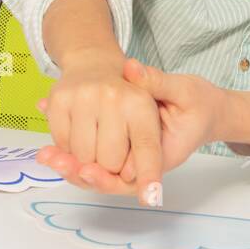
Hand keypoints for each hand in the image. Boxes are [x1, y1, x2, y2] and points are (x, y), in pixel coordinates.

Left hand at [37, 58, 223, 201]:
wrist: (202, 112)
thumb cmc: (197, 103)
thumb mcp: (183, 89)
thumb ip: (156, 82)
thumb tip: (131, 69)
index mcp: (163, 154)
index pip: (133, 175)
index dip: (107, 176)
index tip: (86, 172)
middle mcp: (144, 164)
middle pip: (108, 180)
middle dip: (82, 173)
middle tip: (56, 161)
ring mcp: (130, 161)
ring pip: (97, 173)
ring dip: (71, 167)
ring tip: (47, 156)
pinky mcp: (119, 153)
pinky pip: (93, 161)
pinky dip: (71, 155)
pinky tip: (50, 148)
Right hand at [39, 51, 162, 188]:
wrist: (93, 65)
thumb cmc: (130, 95)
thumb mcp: (157, 105)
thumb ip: (152, 147)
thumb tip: (149, 184)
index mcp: (141, 103)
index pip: (146, 149)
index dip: (148, 176)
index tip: (150, 200)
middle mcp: (112, 97)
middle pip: (110, 162)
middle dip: (113, 167)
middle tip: (117, 152)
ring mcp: (83, 97)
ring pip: (82, 159)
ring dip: (87, 160)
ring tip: (98, 139)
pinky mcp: (59, 99)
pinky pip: (61, 145)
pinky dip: (68, 149)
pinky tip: (79, 134)